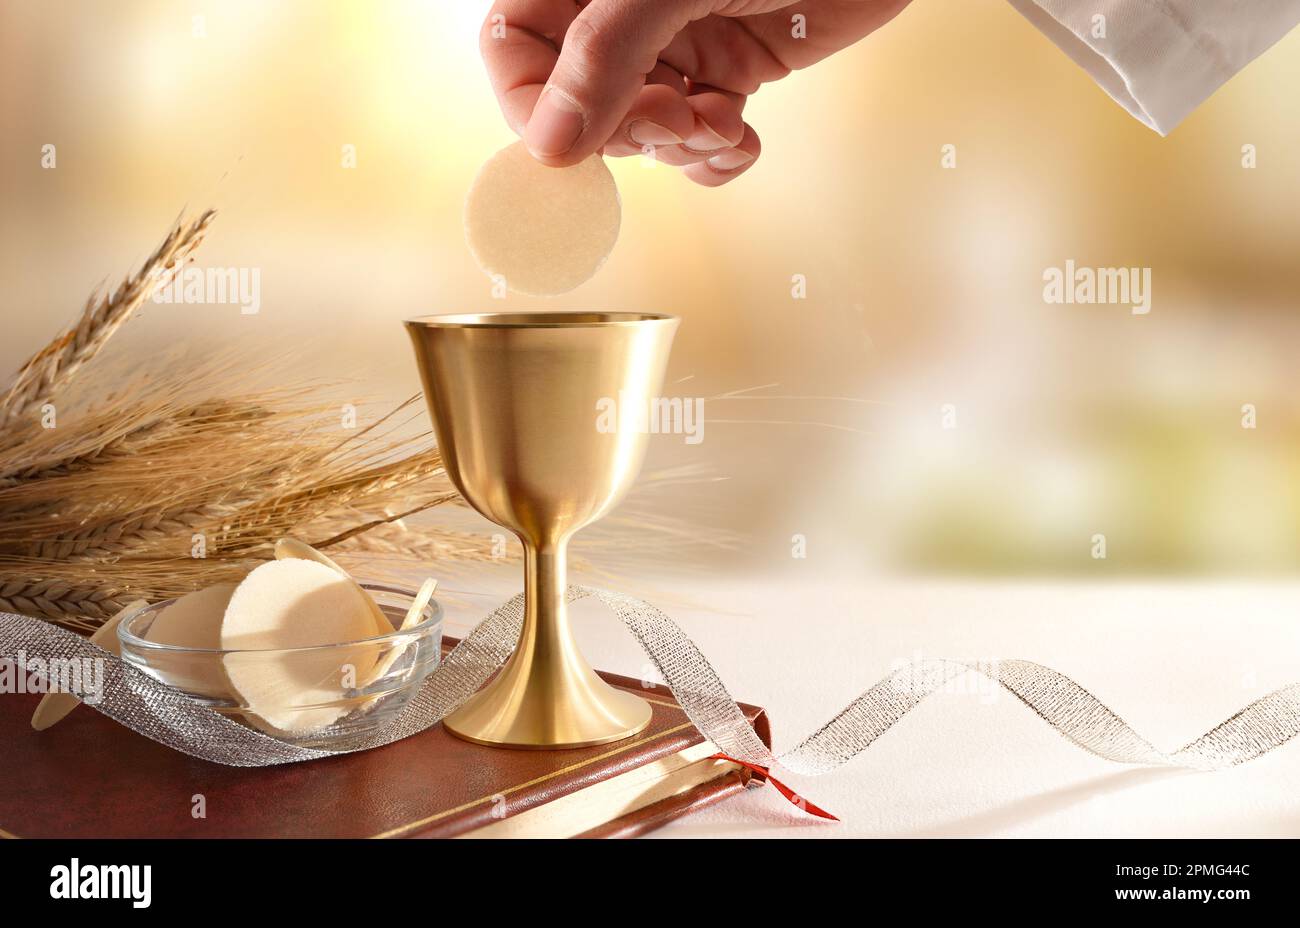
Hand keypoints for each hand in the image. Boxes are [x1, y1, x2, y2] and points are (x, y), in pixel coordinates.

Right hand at [481, 0, 912, 184]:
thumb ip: (606, 57)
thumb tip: (551, 146)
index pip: (516, 48)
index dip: (534, 106)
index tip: (574, 145)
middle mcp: (623, 13)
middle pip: (578, 103)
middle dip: (627, 130)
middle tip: (676, 119)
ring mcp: (676, 44)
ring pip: (641, 132)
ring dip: (679, 148)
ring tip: (721, 122)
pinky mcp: (730, 72)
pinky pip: (698, 141)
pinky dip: (718, 155)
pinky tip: (743, 135)